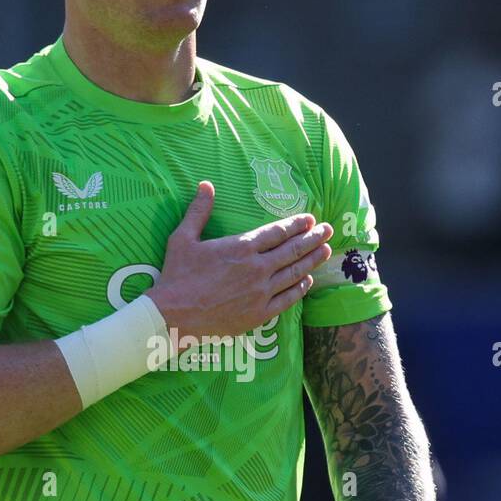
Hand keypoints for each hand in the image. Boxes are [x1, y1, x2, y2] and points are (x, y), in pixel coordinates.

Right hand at [147, 181, 333, 340]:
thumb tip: (205, 185)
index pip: (277, 232)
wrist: (173, 316)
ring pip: (294, 273)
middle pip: (292, 250)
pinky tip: (308, 281)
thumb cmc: (176, 276)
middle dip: (313, 238)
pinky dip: (300, 289)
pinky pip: (287, 299)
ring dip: (312, 260)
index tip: (310, 219)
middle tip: (328, 230)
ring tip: (326, 251)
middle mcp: (256, 268)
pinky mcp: (259, 314)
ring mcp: (260, 292)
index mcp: (241, 247)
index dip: (296, 224)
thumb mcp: (183, 238)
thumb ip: (198, 211)